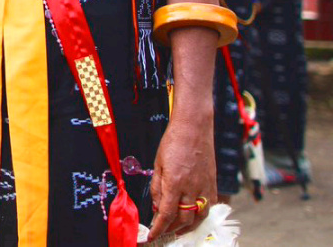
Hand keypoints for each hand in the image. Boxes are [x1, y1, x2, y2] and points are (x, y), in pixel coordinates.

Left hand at [147, 110, 216, 238]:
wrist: (194, 128)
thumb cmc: (173, 142)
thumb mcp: (158, 164)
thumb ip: (157, 187)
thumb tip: (156, 206)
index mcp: (175, 183)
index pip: (166, 214)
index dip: (159, 228)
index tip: (152, 236)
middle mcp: (192, 188)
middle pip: (183, 219)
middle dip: (171, 229)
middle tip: (162, 231)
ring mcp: (205, 187)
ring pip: (199, 217)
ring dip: (187, 227)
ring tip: (177, 231)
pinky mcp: (213, 184)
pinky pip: (209, 207)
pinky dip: (200, 216)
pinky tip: (193, 217)